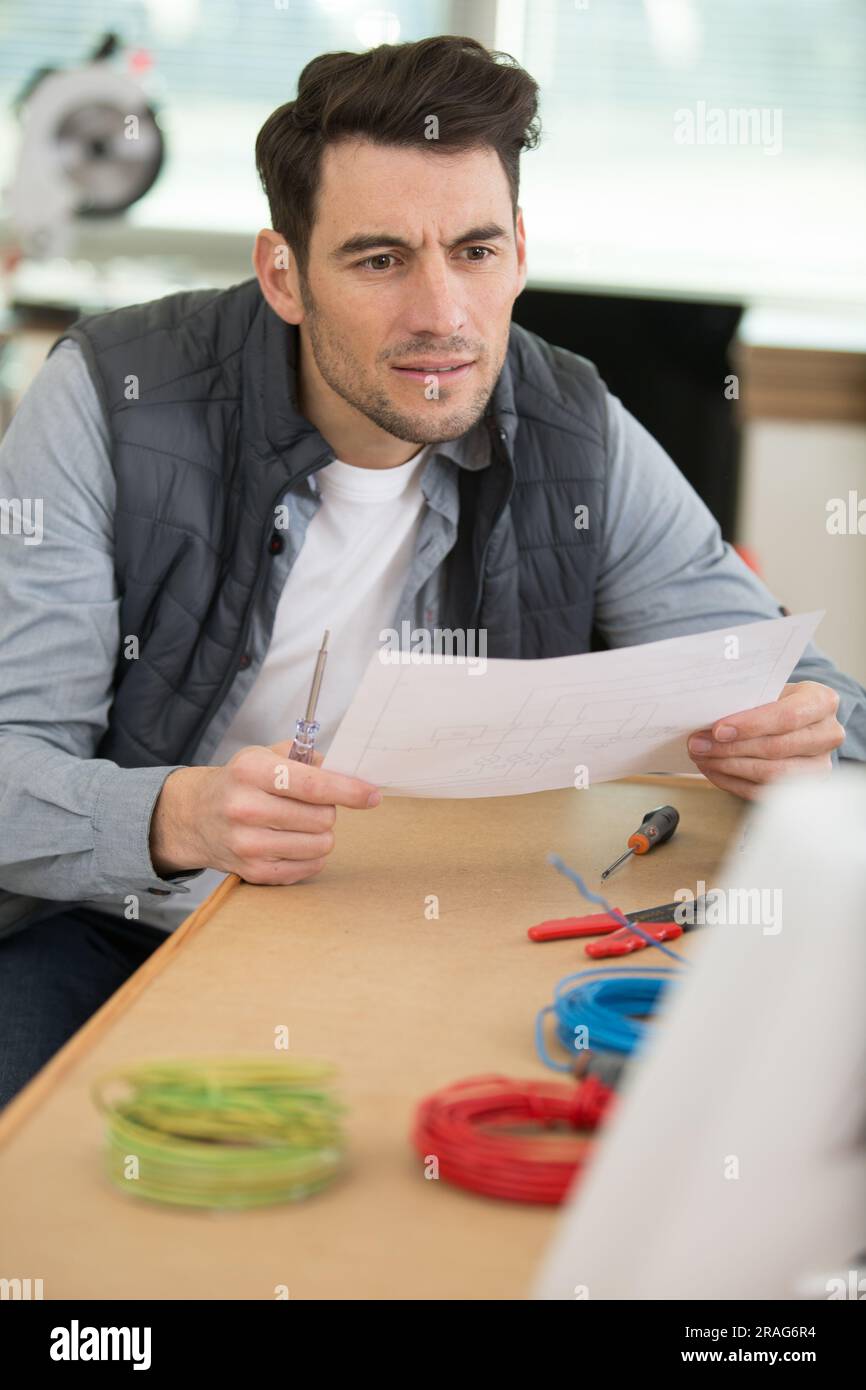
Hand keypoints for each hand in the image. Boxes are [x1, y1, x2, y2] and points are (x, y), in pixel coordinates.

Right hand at [150, 741, 380, 883]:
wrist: (195, 816)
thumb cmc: (240, 782)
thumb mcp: (266, 755)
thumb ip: (309, 759)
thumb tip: (350, 773)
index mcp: (251, 771)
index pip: (313, 785)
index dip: (349, 790)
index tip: (372, 794)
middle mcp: (245, 808)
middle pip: (322, 817)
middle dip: (327, 810)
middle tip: (310, 805)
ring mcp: (247, 844)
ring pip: (320, 845)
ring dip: (320, 834)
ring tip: (299, 823)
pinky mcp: (253, 872)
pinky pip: (309, 867)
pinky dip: (310, 855)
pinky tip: (292, 841)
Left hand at [687, 681, 843, 800]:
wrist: (798, 721)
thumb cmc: (779, 702)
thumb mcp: (770, 690)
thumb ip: (748, 700)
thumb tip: (706, 717)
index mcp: (822, 702)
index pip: (787, 716)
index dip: (751, 725)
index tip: (718, 729)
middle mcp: (828, 735)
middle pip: (776, 748)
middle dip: (731, 748)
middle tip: (698, 744)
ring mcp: (819, 765)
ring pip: (770, 774)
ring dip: (728, 766)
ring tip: (702, 756)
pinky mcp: (803, 788)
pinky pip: (763, 791)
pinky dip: (732, 782)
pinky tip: (712, 770)